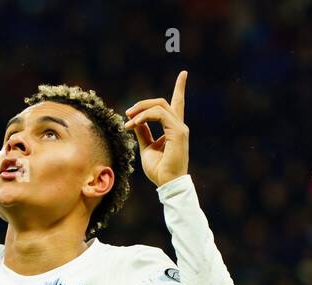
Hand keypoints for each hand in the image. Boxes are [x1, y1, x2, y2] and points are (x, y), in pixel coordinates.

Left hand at [124, 70, 188, 187]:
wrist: (167, 183)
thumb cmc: (159, 170)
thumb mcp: (146, 148)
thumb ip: (143, 133)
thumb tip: (136, 121)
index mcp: (174, 128)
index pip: (178, 104)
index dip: (180, 88)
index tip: (184, 74)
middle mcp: (179, 125)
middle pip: (161, 102)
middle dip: (142, 104)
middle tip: (127, 114)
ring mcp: (180, 127)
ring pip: (159, 105)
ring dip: (140, 110)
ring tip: (128, 121)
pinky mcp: (177, 131)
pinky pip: (159, 114)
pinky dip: (144, 116)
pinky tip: (134, 123)